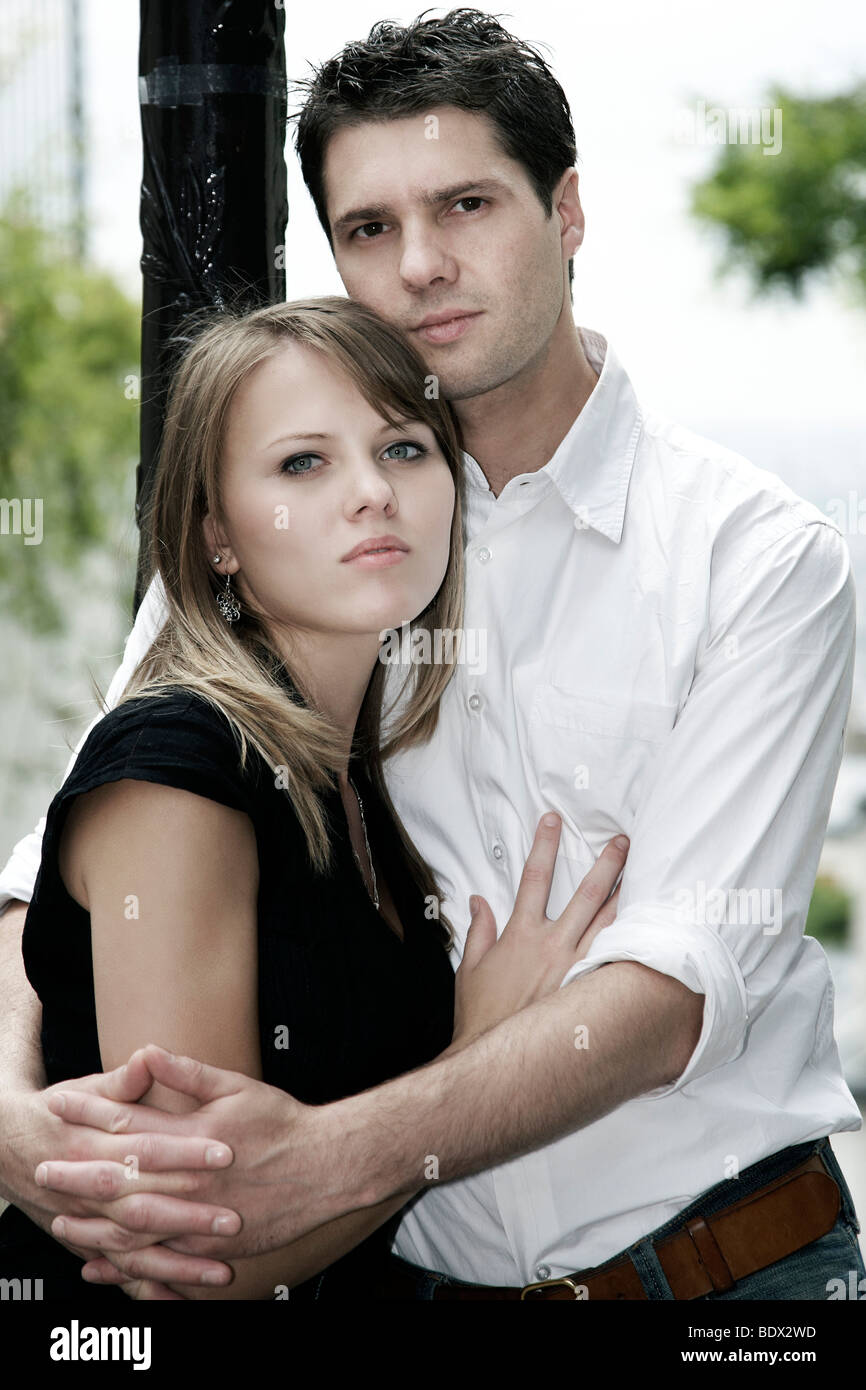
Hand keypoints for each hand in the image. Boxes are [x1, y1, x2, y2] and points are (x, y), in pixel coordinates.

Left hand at [38, 1045, 342, 1265]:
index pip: (129, 1120)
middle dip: (77, 1173)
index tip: (59, 1104)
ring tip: (62, 1221)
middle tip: (43, 1169)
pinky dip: (128, 1266)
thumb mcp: (237, 1087)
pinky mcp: (213, 1246)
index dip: (90, 1111)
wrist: (326, 1168)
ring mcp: (201, 1217)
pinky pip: (162, 1261)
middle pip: (122, 1178)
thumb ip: (188, 1073)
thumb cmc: (283, 1124)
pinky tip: (104, 1265)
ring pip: (135, 1228)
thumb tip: (149, 1051)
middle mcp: (192, 1180)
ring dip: (94, 1225)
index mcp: (193, 1137)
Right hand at [451, 815, 626, 1048]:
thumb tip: (478, 900)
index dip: (544, 845)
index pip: (534, 878)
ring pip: (610, 924)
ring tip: (649, 876)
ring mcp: (576, 969)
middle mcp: (553, 946)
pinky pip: (618, 961)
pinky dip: (636, 945)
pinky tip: (654, 935)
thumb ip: (478, 930)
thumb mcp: (470, 968)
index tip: (554, 821)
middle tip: (623, 842)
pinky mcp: (590, 992)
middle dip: (607, 864)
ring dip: (629, 897)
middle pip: (586, 894)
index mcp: (521, 934)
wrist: (497, 1061)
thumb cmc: (481, 1017)